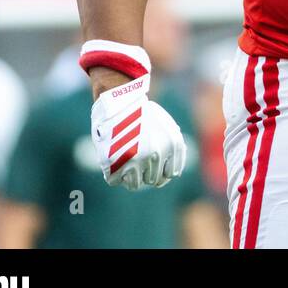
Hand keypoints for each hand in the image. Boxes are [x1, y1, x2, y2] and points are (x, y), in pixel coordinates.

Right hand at [90, 72, 186, 191]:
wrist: (119, 102)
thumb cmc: (142, 113)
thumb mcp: (167, 126)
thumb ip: (174, 148)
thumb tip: (174, 174)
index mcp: (172, 145)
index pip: (170, 174)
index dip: (161, 172)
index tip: (153, 167)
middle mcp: (157, 155)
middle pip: (153, 180)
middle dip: (146, 172)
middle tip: (136, 159)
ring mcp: (135, 161)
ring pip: (135, 185)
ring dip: (130, 176)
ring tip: (125, 161)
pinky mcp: (114, 164)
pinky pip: (115, 181)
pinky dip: (113, 174)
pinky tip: (113, 160)